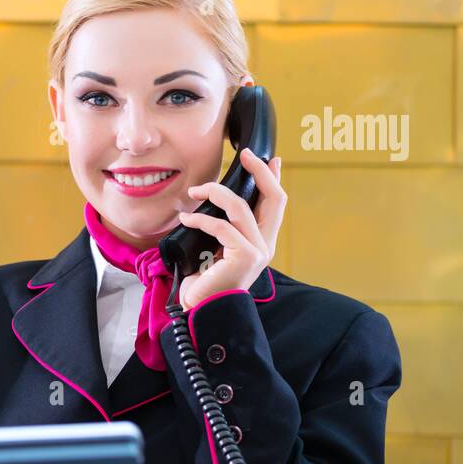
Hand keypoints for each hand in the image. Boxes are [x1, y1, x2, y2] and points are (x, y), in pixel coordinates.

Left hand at [174, 148, 285, 311]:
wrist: (201, 308)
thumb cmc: (205, 280)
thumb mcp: (217, 248)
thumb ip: (224, 227)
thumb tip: (217, 199)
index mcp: (262, 241)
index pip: (276, 204)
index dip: (274, 179)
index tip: (269, 158)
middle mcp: (266, 245)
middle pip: (274, 198)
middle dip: (260, 171)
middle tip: (246, 154)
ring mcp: (258, 251)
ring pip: (241, 207)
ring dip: (215, 193)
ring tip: (195, 192)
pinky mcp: (244, 256)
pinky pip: (221, 227)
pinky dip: (201, 219)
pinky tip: (187, 218)